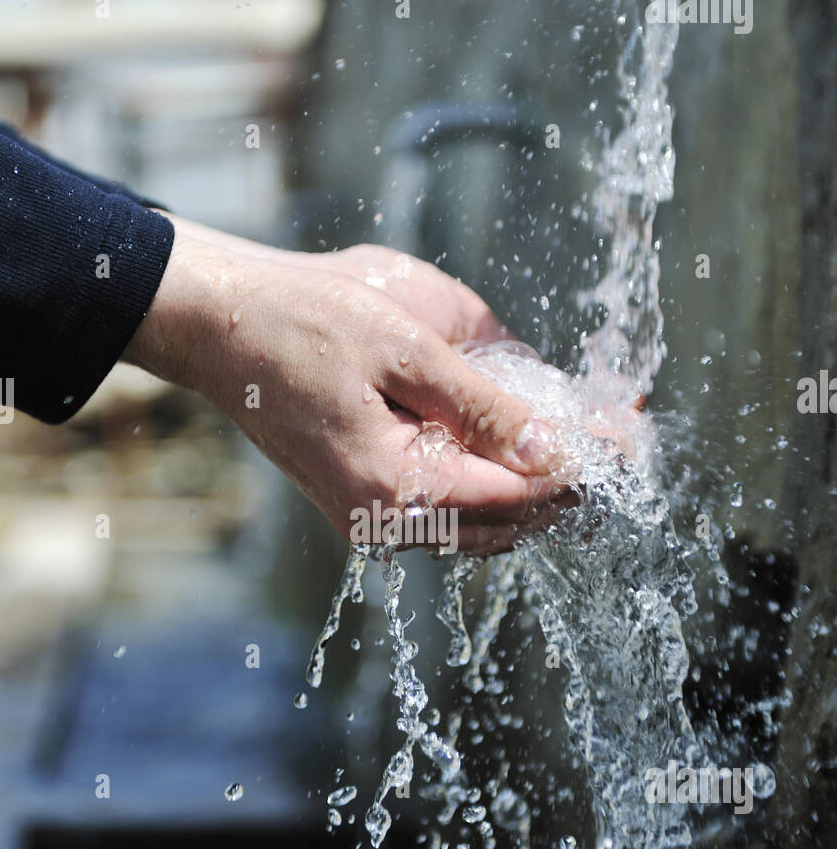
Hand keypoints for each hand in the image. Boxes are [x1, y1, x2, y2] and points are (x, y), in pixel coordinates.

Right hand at [125, 224, 597, 553]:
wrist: (216, 326)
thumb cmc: (302, 320)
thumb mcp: (406, 347)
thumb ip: (486, 404)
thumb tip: (556, 451)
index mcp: (393, 486)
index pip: (517, 495)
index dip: (582, 468)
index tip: (632, 440)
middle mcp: (382, 519)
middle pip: (506, 525)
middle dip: (572, 490)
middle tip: (628, 450)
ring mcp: (368, 516)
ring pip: (480, 528)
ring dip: (538, 498)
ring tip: (593, 458)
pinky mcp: (360, 500)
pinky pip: (447, 515)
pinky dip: (495, 492)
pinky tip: (524, 462)